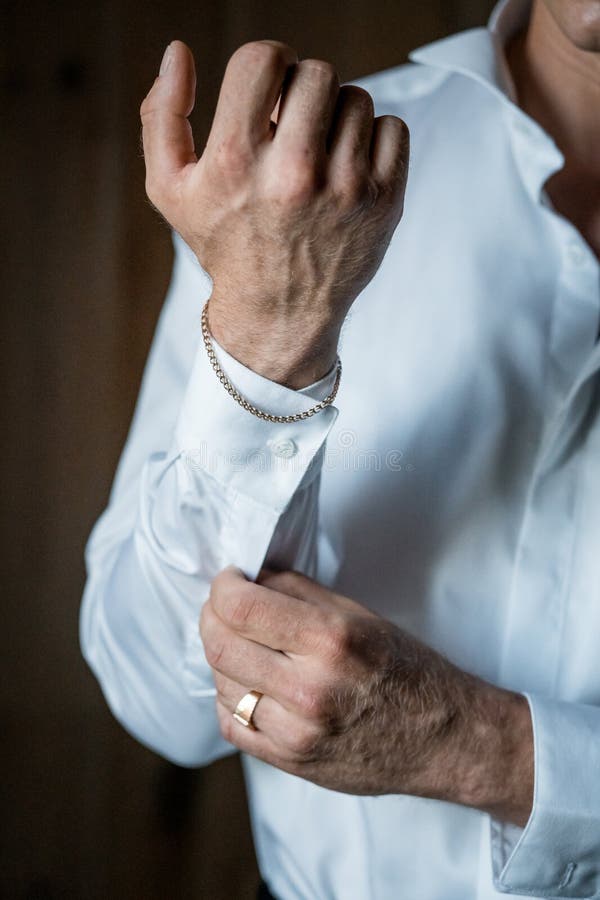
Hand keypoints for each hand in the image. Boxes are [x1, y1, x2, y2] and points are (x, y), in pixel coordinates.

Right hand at [140, 40, 408, 386]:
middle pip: (317, 73)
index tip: (270, 90)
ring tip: (319, 153)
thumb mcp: (170, 189)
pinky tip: (348, 168)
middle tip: (294, 125)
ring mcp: (346, 188)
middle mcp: (294, 173)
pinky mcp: (385, 202)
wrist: (280, 313)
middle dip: (302, 92)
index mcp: (237, 162)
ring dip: (337, 117)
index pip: (264, 59)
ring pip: (357, 98)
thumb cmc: (226, 245)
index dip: (268, 64)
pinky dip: (373, 140)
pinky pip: (393, 128)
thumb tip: (178, 54)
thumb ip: (162, 116)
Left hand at [200, 567, 533, 826]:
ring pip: (220, 683)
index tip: (229, 580)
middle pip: (219, 644)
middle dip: (212, 617)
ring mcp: (296, 732)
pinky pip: (231, 723)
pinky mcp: (289, 762)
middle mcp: (309, 687)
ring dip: (224, 657)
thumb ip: (298, 591)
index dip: (222, 586)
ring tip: (249, 646)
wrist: (443, 739)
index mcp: (330, 639)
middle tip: (226, 607)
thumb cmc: (405, 669)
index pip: (239, 607)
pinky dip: (232, 697)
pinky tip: (253, 684)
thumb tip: (248, 576)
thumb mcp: (359, 614)